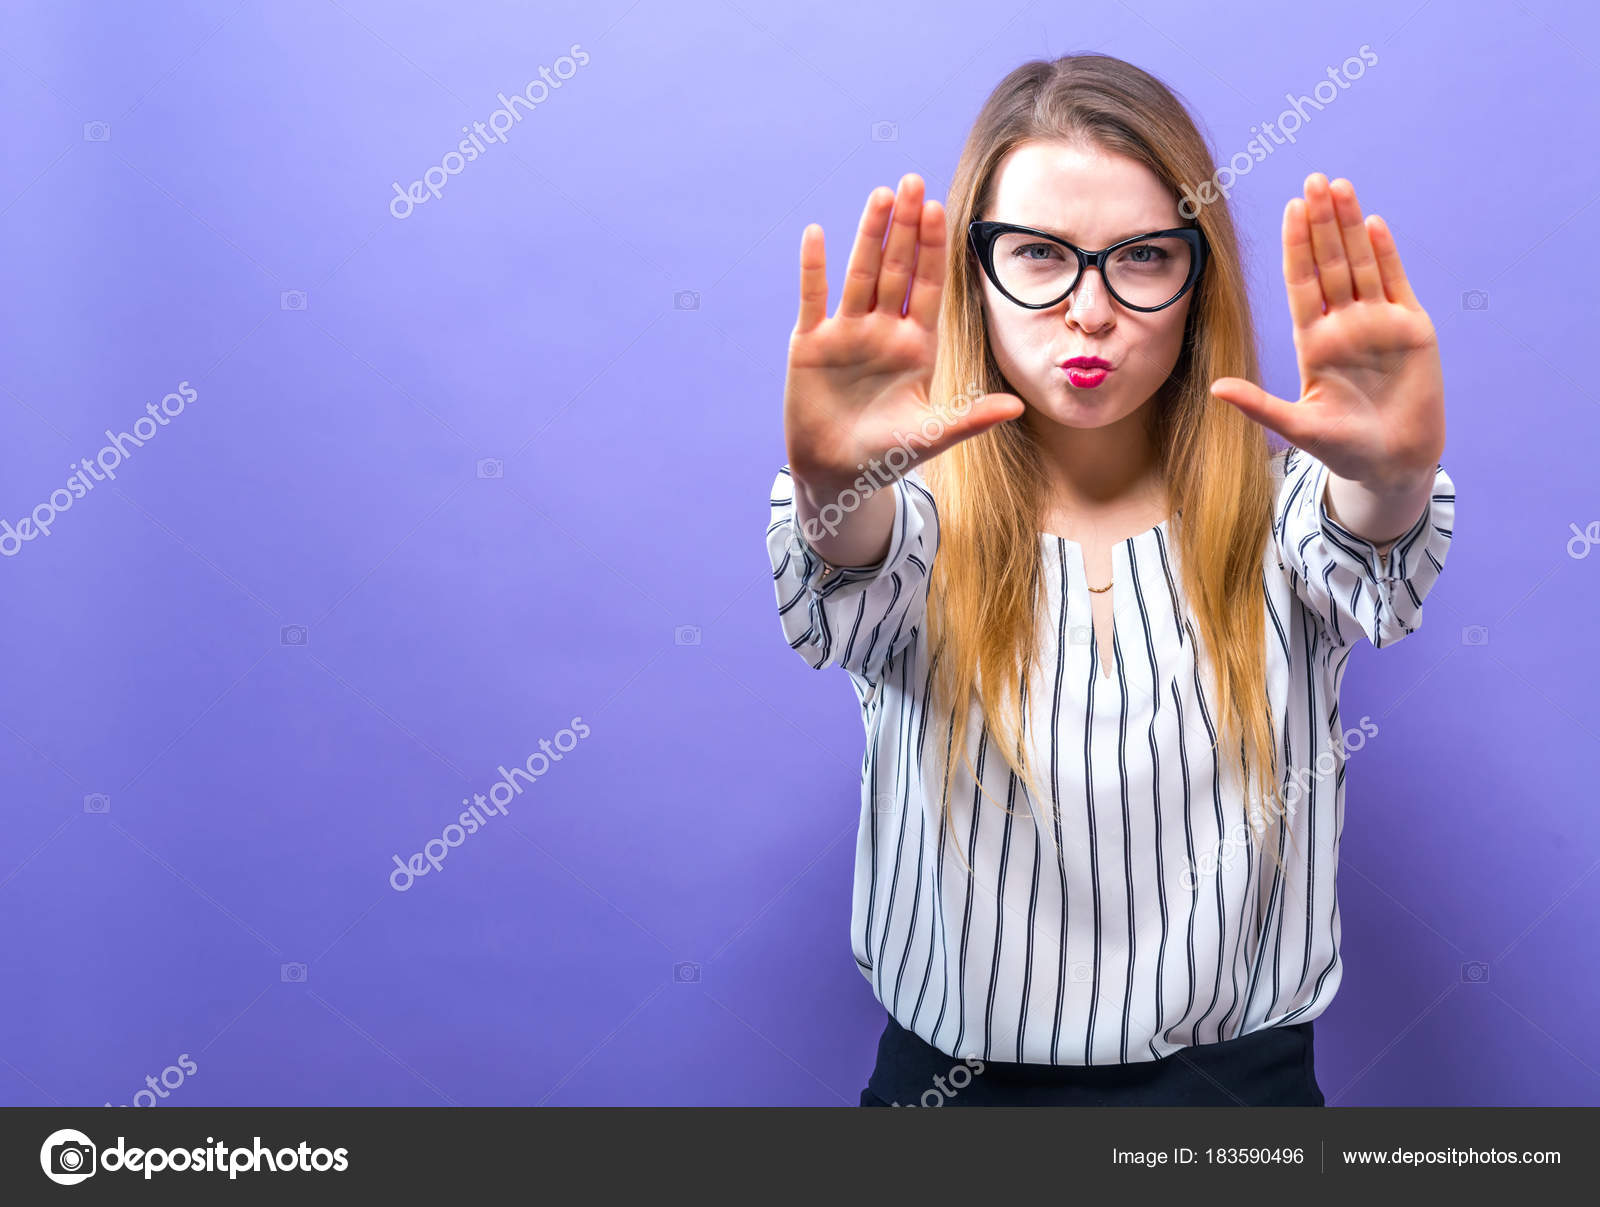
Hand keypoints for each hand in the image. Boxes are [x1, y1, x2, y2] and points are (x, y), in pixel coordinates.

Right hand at [783, 173, 1023, 493]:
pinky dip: (814, 268)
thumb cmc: (886, 455)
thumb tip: (1018, 407)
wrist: (836, 473)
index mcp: (916, 346)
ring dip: (869, 236)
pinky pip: (813, 299)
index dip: (932, 249)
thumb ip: (970, 418)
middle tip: (913, 182)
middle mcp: (883, 331)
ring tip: (880, 196)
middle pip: (896, 270)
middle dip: (905, 227)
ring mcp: (846, 333)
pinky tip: (817, 234)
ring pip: (860, 274)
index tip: (939, 210)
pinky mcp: (810, 344)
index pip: (928, 287)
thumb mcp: (931, 435)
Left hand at [1208, 173, 1444, 493]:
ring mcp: (1378, 322)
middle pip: (1330, 263)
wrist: (1394, 463)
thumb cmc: (1343, 449)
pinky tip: (1372, 224)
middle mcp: (1344, 324)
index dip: (1296, 247)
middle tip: (1312, 180)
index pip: (1302, 284)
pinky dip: (1385, 253)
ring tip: (1339, 186)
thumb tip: (1215, 389)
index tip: (1289, 210)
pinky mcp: (1412, 328)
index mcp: (1314, 342)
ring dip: (1350, 226)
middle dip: (1321, 223)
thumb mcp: (1297, 427)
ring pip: (1361, 263)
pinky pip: (1396, 282)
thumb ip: (1259, 406)